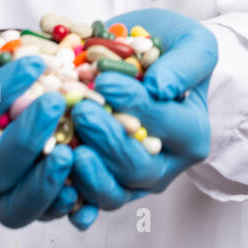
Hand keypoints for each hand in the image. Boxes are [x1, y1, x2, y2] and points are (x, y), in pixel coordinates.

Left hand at [68, 8, 216, 225]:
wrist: (142, 58)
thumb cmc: (170, 49)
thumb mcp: (192, 44)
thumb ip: (184, 64)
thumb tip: (159, 89)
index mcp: (189, 134)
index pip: (163, 123)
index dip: (134, 104)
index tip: (105, 81)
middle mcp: (164, 164)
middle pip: (137, 167)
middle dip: (108, 140)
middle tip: (81, 112)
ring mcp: (131, 181)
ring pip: (112, 193)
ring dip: (87, 174)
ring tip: (65, 149)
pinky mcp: (101, 186)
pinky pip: (84, 203)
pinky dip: (68, 200)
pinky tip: (54, 183)